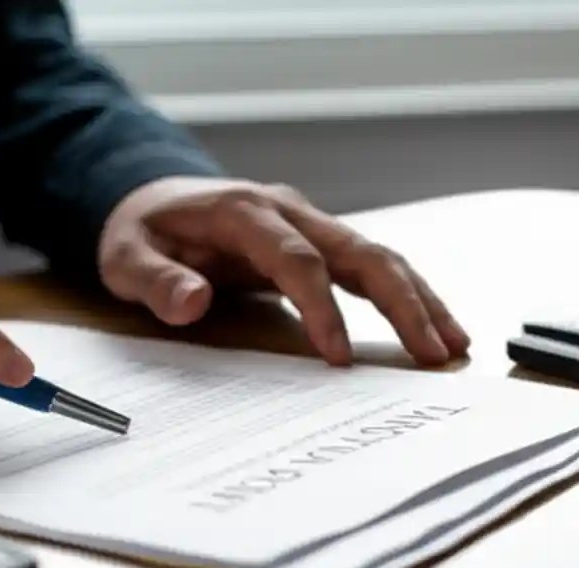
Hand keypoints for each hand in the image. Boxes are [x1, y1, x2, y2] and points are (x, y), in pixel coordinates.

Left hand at [98, 177, 468, 365]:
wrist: (152, 199)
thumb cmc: (141, 233)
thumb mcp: (126, 257)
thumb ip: (156, 280)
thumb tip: (192, 303)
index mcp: (244, 212)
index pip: (297, 260)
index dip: (322, 307)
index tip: (339, 357)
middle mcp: (289, 211)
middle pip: (360, 252)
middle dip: (402, 303)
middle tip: (432, 354)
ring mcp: (310, 223)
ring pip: (378, 256)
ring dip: (419, 299)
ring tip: (453, 346)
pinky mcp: (319, 241)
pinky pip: (371, 266)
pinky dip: (406, 296)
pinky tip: (434, 327)